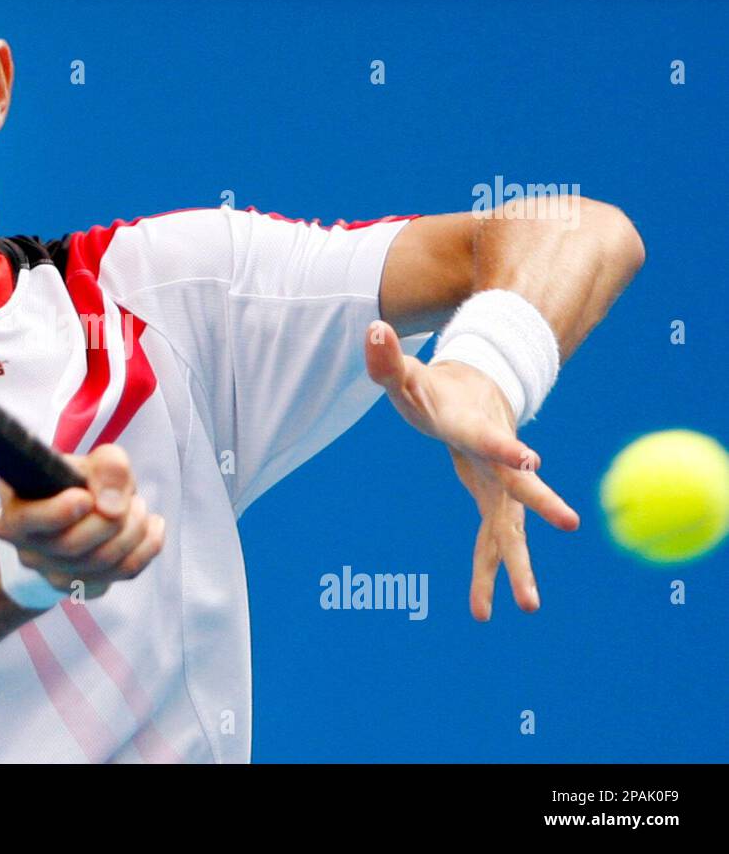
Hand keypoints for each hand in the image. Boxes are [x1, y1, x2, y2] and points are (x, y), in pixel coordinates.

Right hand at [0, 443, 164, 599]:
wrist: (75, 513)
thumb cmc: (75, 483)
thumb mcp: (89, 463)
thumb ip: (105, 467)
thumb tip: (113, 507)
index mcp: (16, 513)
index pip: (27, 521)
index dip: (59, 511)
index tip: (85, 497)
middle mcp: (28, 550)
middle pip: (73, 544)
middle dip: (113, 519)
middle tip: (130, 498)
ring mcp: (53, 574)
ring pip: (103, 561)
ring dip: (134, 529)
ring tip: (139, 507)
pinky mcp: (83, 587)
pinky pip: (123, 571)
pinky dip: (147, 546)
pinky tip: (151, 527)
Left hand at [364, 320, 579, 620]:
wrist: (476, 395)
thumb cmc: (437, 388)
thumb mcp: (406, 376)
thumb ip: (386, 359)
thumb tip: (370, 329)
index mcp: (475, 429)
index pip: (489, 438)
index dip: (506, 447)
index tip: (529, 458)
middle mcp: (497, 461)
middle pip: (519, 487)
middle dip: (542, 505)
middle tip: (569, 524)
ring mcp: (499, 485)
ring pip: (510, 529)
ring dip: (516, 567)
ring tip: (528, 608)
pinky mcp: (495, 502)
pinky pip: (493, 542)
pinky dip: (488, 572)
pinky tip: (480, 610)